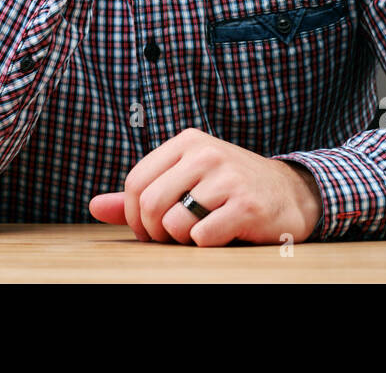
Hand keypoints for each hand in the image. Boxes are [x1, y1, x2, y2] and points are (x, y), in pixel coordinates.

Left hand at [87, 128, 321, 245]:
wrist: (291, 195)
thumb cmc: (230, 190)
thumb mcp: (186, 181)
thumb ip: (142, 194)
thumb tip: (94, 206)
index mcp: (187, 141)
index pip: (135, 182)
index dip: (133, 215)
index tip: (149, 229)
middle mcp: (206, 153)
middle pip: (149, 204)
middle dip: (154, 233)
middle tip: (172, 239)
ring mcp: (228, 177)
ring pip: (173, 223)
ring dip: (181, 240)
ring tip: (199, 233)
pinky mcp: (247, 205)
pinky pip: (202, 237)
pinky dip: (205, 245)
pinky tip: (222, 235)